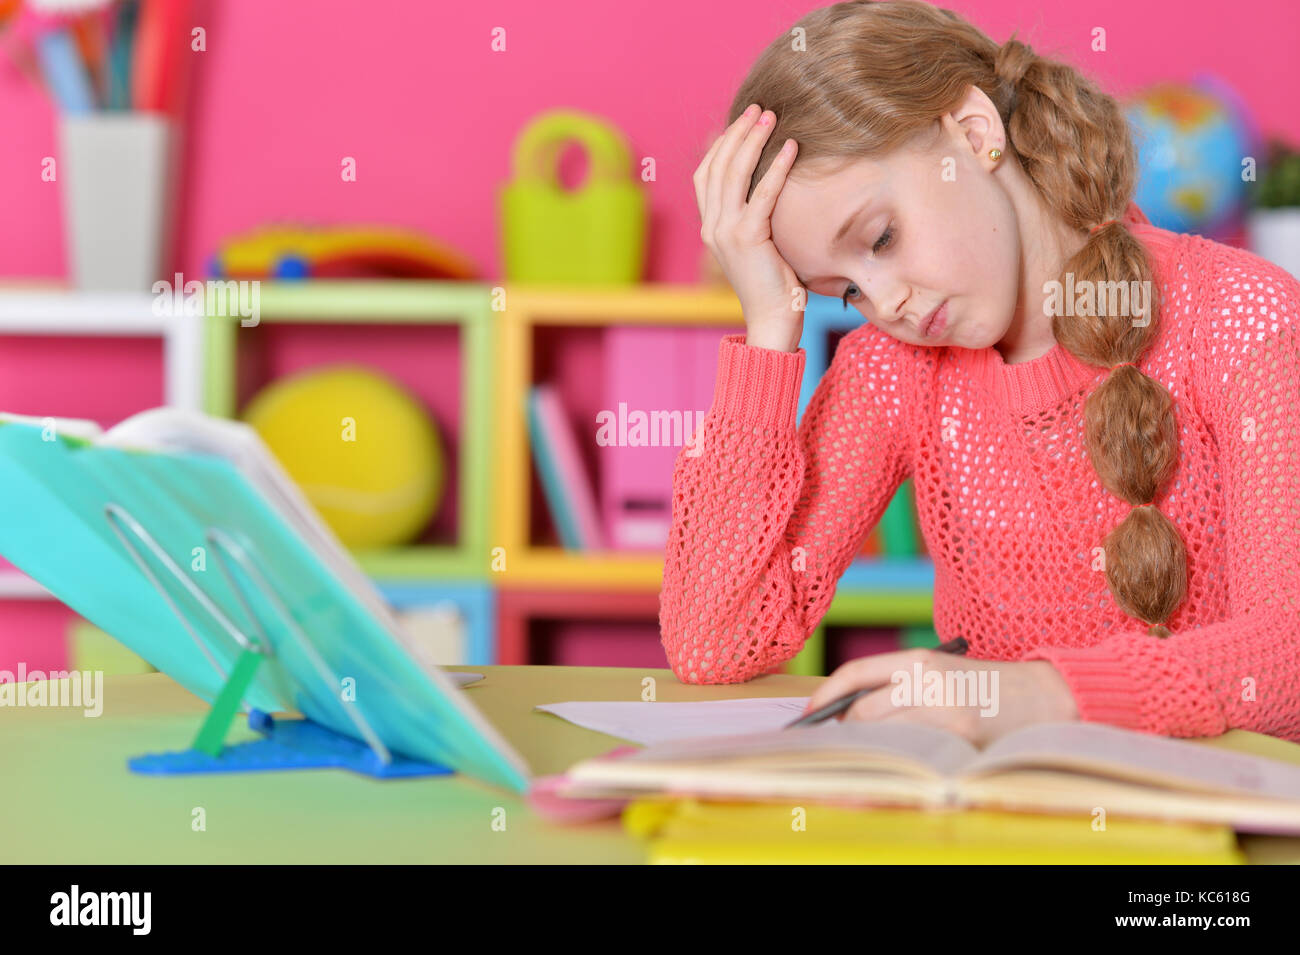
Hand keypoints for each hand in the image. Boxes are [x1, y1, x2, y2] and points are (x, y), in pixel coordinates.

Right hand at [694, 104, 805, 351]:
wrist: (772, 320)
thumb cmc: (773, 286)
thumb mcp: (759, 246)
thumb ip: (756, 218)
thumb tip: (773, 189)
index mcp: (710, 227)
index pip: (707, 174)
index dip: (722, 144)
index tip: (744, 122)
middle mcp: (712, 226)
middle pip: (718, 166)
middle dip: (738, 132)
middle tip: (759, 108)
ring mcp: (725, 232)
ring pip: (734, 173)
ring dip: (753, 140)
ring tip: (771, 117)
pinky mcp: (747, 238)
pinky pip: (761, 194)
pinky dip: (776, 167)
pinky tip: (790, 148)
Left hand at [800, 649, 1079, 746]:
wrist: (1050, 697)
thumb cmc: (990, 689)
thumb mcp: (943, 674)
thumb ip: (901, 686)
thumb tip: (850, 714)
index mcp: (920, 660)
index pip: (855, 674)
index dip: (825, 697)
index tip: (806, 715)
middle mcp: (927, 680)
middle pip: (862, 711)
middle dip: (845, 732)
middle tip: (837, 748)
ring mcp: (944, 710)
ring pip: (883, 735)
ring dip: (868, 751)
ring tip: (867, 761)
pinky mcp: (960, 738)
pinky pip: (913, 755)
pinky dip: (898, 765)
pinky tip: (897, 773)